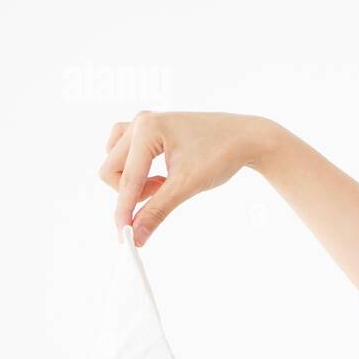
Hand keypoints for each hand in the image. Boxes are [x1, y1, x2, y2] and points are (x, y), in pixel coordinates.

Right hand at [98, 111, 280, 245]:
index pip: (126, 179)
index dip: (124, 211)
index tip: (123, 237)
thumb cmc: (221, 155)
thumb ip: (157, 210)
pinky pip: (127, 153)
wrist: (246, 138)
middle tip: (162, 194)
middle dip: (134, 191)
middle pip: (113, 169)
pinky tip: (162, 175)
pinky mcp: (150, 129)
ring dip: (134, 180)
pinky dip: (139, 170)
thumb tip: (136, 235)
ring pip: (117, 161)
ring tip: (165, 183)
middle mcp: (140, 121)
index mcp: (147, 129)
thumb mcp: (187, 185)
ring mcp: (143, 123)